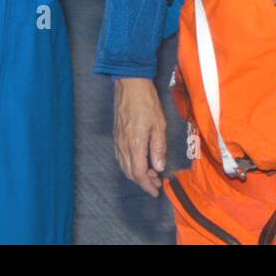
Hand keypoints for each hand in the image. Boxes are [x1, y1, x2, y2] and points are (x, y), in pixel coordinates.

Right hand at [114, 77, 166, 196]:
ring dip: (136, 174)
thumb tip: (158, 167)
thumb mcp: (159, 124)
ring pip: (124, 166)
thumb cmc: (146, 102)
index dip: (147, 185)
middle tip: (156, 183)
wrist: (130, 85)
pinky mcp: (116, 135)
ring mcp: (118, 140)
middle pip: (130, 172)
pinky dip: (129, 165)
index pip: (138, 173)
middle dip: (143, 182)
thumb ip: (158, 148)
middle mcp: (123, 145)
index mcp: (135, 144)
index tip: (156, 191)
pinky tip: (139, 162)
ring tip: (151, 174)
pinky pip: (120, 157)